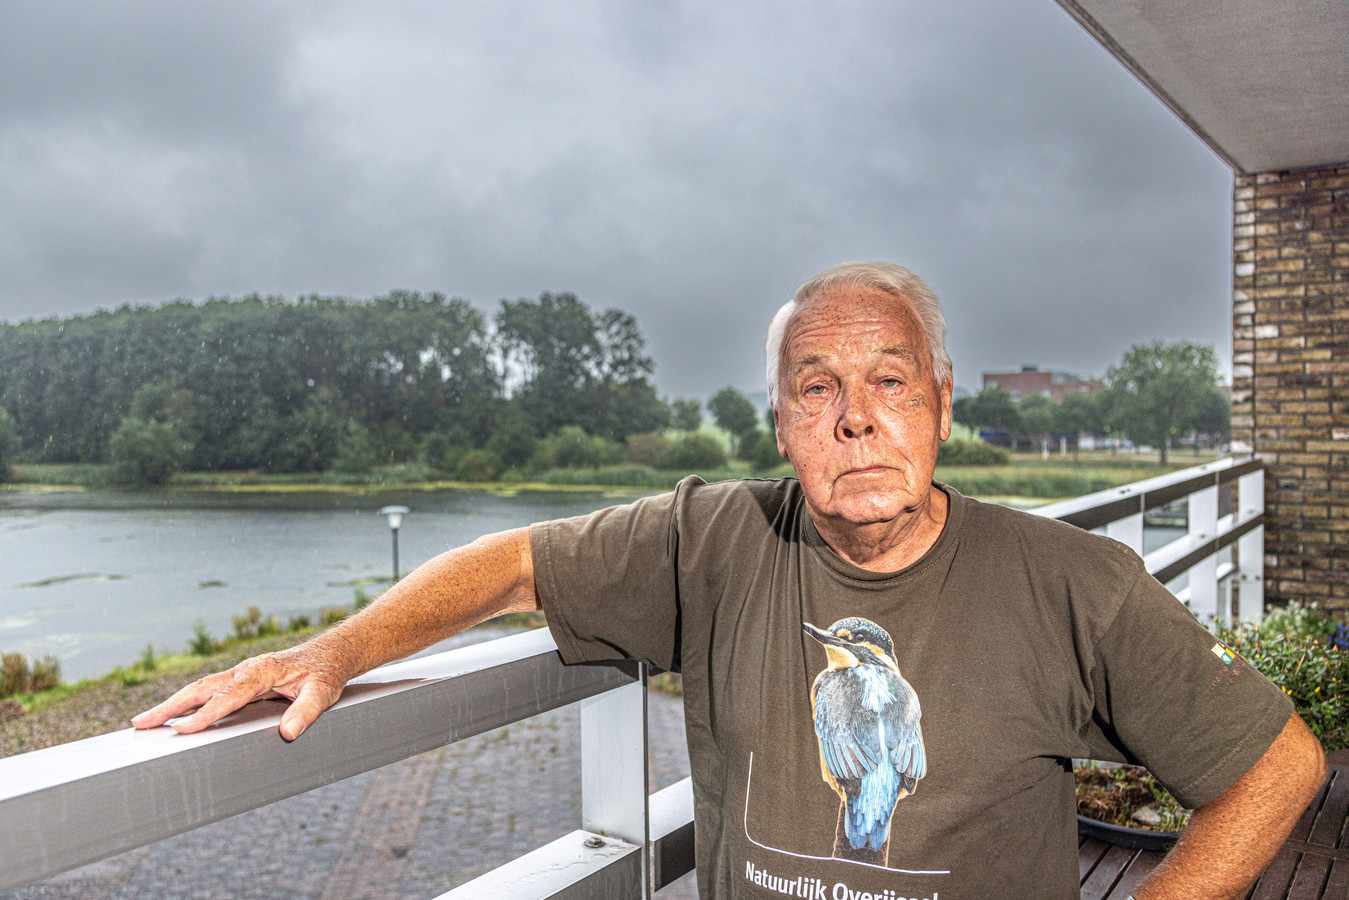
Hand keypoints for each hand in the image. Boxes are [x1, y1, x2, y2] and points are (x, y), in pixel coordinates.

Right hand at [131, 639, 355, 740]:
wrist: (331, 655)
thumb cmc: (326, 675)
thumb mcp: (323, 694)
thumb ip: (306, 713)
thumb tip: (288, 734)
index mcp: (261, 671)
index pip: (227, 696)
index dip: (205, 715)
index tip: (181, 730)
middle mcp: (246, 670)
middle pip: (201, 688)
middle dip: (170, 706)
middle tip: (140, 723)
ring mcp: (241, 674)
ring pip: (200, 688)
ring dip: (172, 704)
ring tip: (144, 722)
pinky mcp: (242, 681)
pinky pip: (209, 691)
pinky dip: (188, 702)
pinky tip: (174, 717)